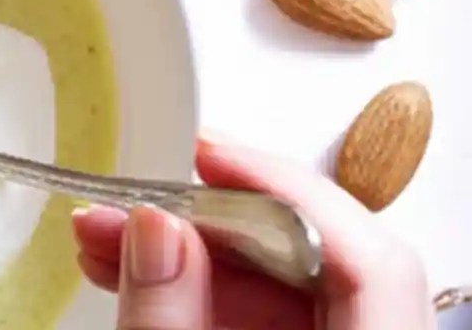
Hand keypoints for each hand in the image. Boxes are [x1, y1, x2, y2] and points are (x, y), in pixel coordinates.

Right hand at [72, 135, 435, 329]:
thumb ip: (166, 323)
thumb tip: (154, 228)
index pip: (370, 263)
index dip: (289, 195)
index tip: (208, 158)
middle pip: (319, 261)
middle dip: (213, 220)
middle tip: (135, 198)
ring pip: (280, 284)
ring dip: (185, 251)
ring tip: (100, 235)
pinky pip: (255, 313)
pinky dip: (190, 288)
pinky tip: (125, 269)